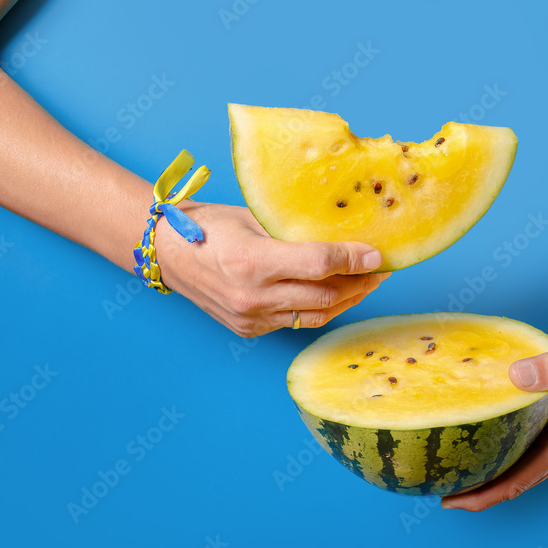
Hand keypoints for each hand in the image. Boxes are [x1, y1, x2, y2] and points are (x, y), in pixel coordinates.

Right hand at [155, 201, 389, 336]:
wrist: (166, 253)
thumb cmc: (210, 226)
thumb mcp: (253, 216)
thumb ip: (295, 231)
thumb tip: (343, 232)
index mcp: (252, 261)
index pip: (319, 264)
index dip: (354, 259)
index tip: (379, 254)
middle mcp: (252, 296)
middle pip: (325, 296)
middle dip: (360, 283)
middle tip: (380, 269)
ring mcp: (250, 318)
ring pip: (316, 315)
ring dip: (346, 300)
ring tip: (365, 283)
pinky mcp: (249, 330)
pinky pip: (296, 322)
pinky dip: (319, 308)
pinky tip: (334, 293)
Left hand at [441, 330, 547, 511]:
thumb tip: (516, 373)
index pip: (514, 484)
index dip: (480, 495)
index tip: (446, 501)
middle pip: (510, 482)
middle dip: (474, 489)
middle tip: (433, 486)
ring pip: (515, 467)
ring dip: (485, 471)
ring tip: (448, 466)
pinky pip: (521, 448)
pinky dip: (499, 448)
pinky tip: (479, 434)